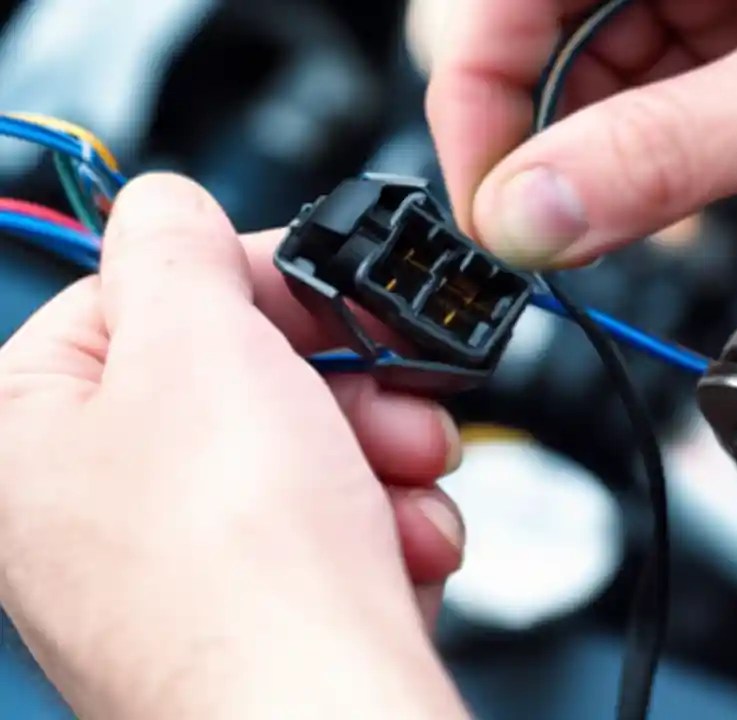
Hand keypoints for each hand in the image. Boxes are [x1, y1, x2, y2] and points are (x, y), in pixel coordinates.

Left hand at [0, 174, 469, 718]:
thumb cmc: (238, 570)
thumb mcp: (196, 343)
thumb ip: (171, 244)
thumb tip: (163, 202)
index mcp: (34, 435)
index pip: (132, 299)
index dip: (240, 279)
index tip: (317, 284)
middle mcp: (98, 511)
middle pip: (241, 380)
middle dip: (343, 380)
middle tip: (387, 391)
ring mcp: (184, 572)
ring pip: (310, 453)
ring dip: (384, 454)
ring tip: (407, 483)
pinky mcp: (268, 615)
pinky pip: (339, 527)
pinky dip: (388, 524)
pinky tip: (401, 546)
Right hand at [413, 0, 736, 266]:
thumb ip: (661, 160)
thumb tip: (535, 210)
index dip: (477, 98)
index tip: (493, 204)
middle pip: (561, 13)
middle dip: (548, 128)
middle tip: (556, 229)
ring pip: (626, 46)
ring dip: (613, 139)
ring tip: (628, 214)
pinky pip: (694, 66)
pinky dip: (676, 133)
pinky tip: (684, 182)